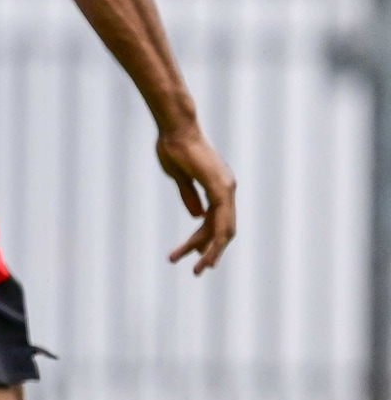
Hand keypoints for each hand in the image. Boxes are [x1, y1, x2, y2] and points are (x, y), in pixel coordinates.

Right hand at [156, 122, 235, 273]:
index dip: (205, 240)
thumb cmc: (173, 147)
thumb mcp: (179, 177)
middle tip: (198, 270)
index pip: (215, 221)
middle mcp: (226, 188)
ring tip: (200, 269)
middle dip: (210, 251)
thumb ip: (190, 195)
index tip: (191, 255)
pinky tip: (205, 253)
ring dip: (212, 251)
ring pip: (224, 229)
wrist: (175, 128)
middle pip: (223, 229)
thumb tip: (197, 216)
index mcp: (218, 186)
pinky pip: (220, 219)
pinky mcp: (220, 187)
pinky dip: (213, 239)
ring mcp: (225, 188)